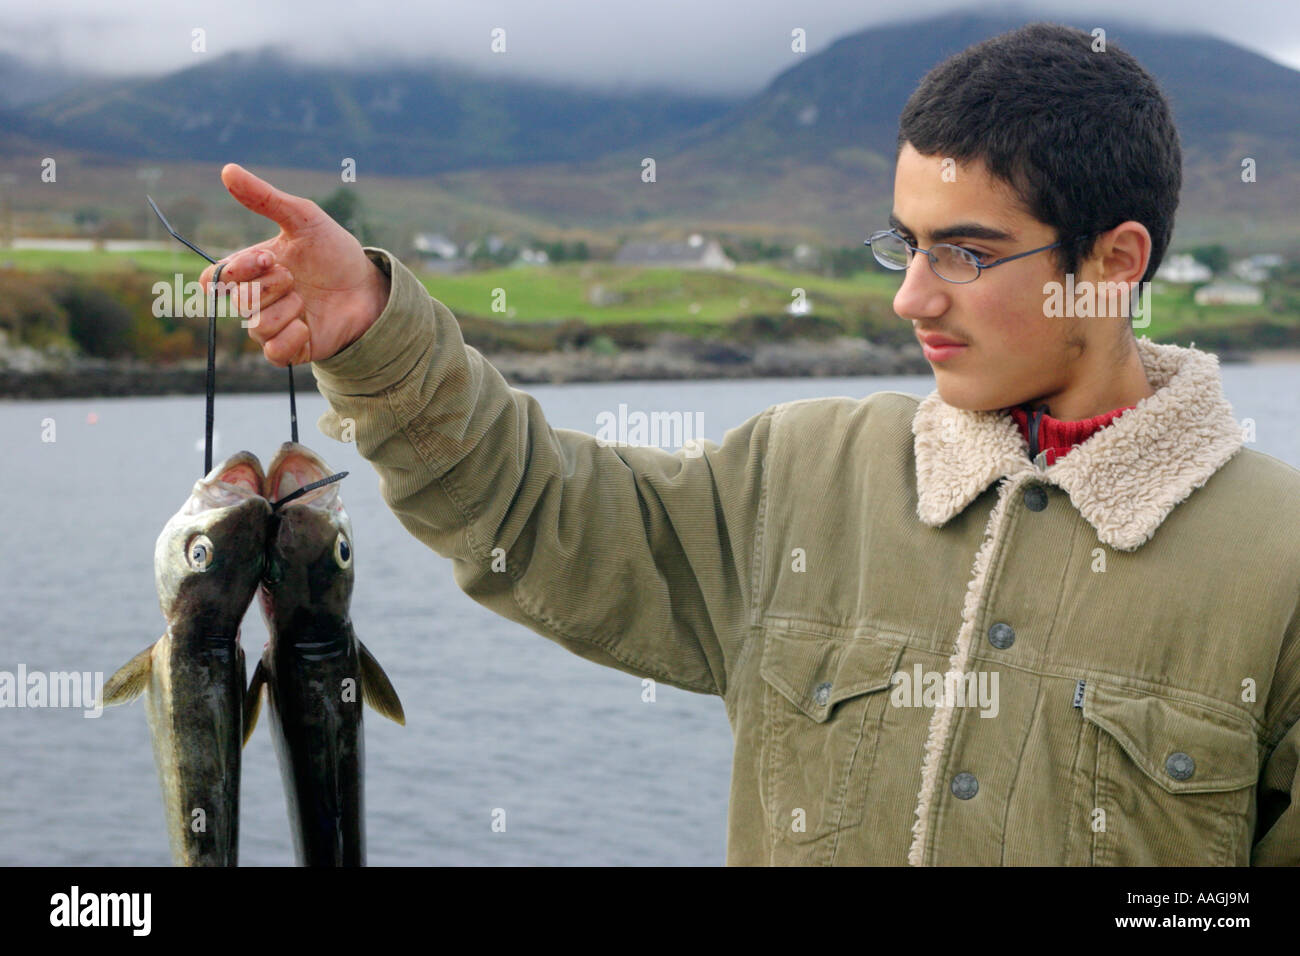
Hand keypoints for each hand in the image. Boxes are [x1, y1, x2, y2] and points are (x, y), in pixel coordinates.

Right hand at [199, 163, 390, 365]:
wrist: (369, 287)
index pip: (216, 279)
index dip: (232, 272)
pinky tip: (307, 326)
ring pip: (256, 326)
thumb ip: (265, 198)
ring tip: (306, 300)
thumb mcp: (303, 218)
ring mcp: (275, 325)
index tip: (266, 257)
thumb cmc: (333, 253)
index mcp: (252, 270)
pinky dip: (291, 338)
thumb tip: (227, 169)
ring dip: (285, 309)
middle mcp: (258, 299)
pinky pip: (274, 353)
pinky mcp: (293, 349)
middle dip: (269, 286)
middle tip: (294, 278)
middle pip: (239, 301)